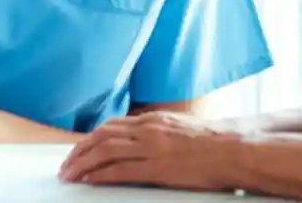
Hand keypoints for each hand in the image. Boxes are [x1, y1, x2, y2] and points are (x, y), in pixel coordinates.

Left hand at [59, 111, 244, 191]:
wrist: (235, 148)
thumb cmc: (215, 143)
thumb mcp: (180, 129)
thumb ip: (158, 133)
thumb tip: (141, 142)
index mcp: (153, 121)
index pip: (111, 127)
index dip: (90, 139)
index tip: (79, 150)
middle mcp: (148, 130)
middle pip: (102, 137)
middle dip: (79, 151)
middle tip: (66, 165)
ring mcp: (152, 147)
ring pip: (105, 151)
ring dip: (83, 163)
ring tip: (70, 175)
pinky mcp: (158, 167)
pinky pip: (120, 170)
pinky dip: (100, 174)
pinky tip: (89, 181)